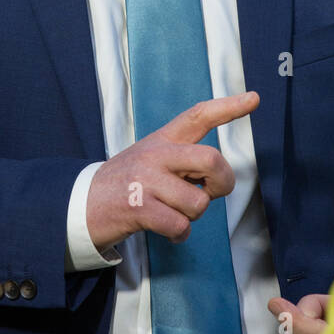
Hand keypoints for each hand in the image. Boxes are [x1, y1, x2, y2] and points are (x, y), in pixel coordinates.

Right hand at [86, 91, 259, 253]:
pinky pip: (181, 226)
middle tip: (209, 193)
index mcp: (162, 139)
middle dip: (221, 183)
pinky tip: (167, 231)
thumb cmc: (124, 184)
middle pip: (212, 159)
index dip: (229, 107)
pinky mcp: (139, 207)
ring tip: (172, 213)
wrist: (80, 205)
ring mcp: (146, 180)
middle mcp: (156, 154)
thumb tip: (216, 174)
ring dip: (192, 217)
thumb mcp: (149, 158)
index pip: (199, 116)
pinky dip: (179, 235)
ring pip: (198, 202)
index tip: (253, 98)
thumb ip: (181, 158)